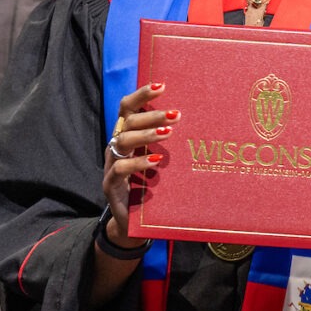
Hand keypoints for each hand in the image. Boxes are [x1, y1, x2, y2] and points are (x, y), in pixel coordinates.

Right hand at [100, 83, 169, 252]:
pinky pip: (120, 169)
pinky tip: (155, 160)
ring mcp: (111, 165)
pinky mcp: (110, 185)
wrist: (133, 224)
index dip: (142, 95)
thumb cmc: (151, 187)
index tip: (162, 85)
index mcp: (127, 136)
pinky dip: (138, 162)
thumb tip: (200, 123)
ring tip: (168, 133)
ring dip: (147, 134)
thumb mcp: (160, 162)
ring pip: (122, 141)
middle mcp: (116, 147)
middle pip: (127, 121)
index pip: (128, 108)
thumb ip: (169, 144)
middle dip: (152, 115)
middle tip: (176, 115)